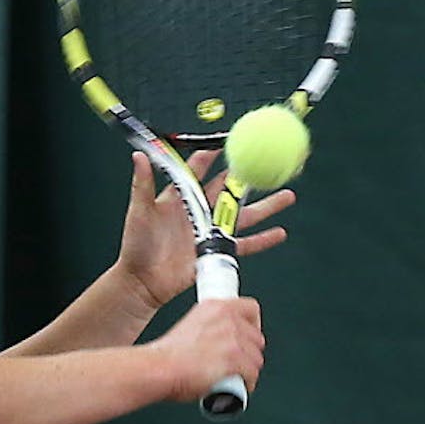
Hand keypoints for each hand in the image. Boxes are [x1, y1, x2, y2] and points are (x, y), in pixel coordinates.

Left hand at [116, 150, 297, 308]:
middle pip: (228, 191)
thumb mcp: (139, 210)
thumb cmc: (136, 245)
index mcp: (179, 198)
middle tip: (267, 165)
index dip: (210, 156)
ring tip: (287, 195)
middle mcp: (198, 212)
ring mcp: (209, 232)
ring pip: (243, 215)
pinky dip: (262, 240)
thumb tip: (139, 154)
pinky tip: (279, 232)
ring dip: (266, 206)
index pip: (197, 171)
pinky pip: (244, 245)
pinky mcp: (215, 252)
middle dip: (247, 178)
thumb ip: (142, 183)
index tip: (225, 142)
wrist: (141, 281)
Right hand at [152, 297, 264, 401]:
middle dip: (250, 352)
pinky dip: (249, 383)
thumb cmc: (166, 355)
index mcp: (215, 306)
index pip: (251, 308)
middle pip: (257, 337)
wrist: (159, 368)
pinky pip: (252, 373)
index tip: (248, 336)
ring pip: (257, 358)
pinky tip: (241, 386)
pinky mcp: (234, 359)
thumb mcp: (189, 325)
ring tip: (238, 377)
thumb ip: (208, 327)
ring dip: (250, 369)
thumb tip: (218, 340)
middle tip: (240, 362)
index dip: (253, 325)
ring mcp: (232, 339)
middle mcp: (227, 319)